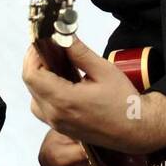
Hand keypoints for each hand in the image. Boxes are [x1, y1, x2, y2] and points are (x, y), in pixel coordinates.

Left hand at [22, 36, 165, 153]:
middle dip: (36, 63)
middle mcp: (55, 115)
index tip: (42, 43)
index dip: (33, 55)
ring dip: (39, 78)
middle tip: (50, 49)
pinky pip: (42, 107)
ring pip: (33, 96)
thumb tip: (62, 35)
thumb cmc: (124, 102)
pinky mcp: (60, 128)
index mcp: (64, 101)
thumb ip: (79, 52)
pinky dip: (44, 92)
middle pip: (30, 84)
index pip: (31, 75)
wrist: (135, 130)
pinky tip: (60, 83)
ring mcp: (56, 124)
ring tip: (55, 65)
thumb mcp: (104, 70)